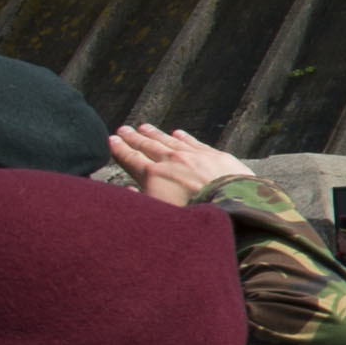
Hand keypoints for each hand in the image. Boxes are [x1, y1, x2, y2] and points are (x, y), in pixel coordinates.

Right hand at [111, 125, 252, 205]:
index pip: (131, 159)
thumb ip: (141, 200)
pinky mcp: (216, 156)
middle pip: (148, 146)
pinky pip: (194, 143)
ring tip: (144, 127)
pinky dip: (184, 137)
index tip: (110, 140)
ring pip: (170, 141)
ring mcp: (194, 156)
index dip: (119, 149)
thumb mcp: (159, 214)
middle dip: (134, 138)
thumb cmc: (192, 217)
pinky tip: (177, 133)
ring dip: (156, 134)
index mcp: (153, 175)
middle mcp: (171, 161)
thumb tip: (129, 190)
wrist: (234, 208)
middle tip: (123, 129)